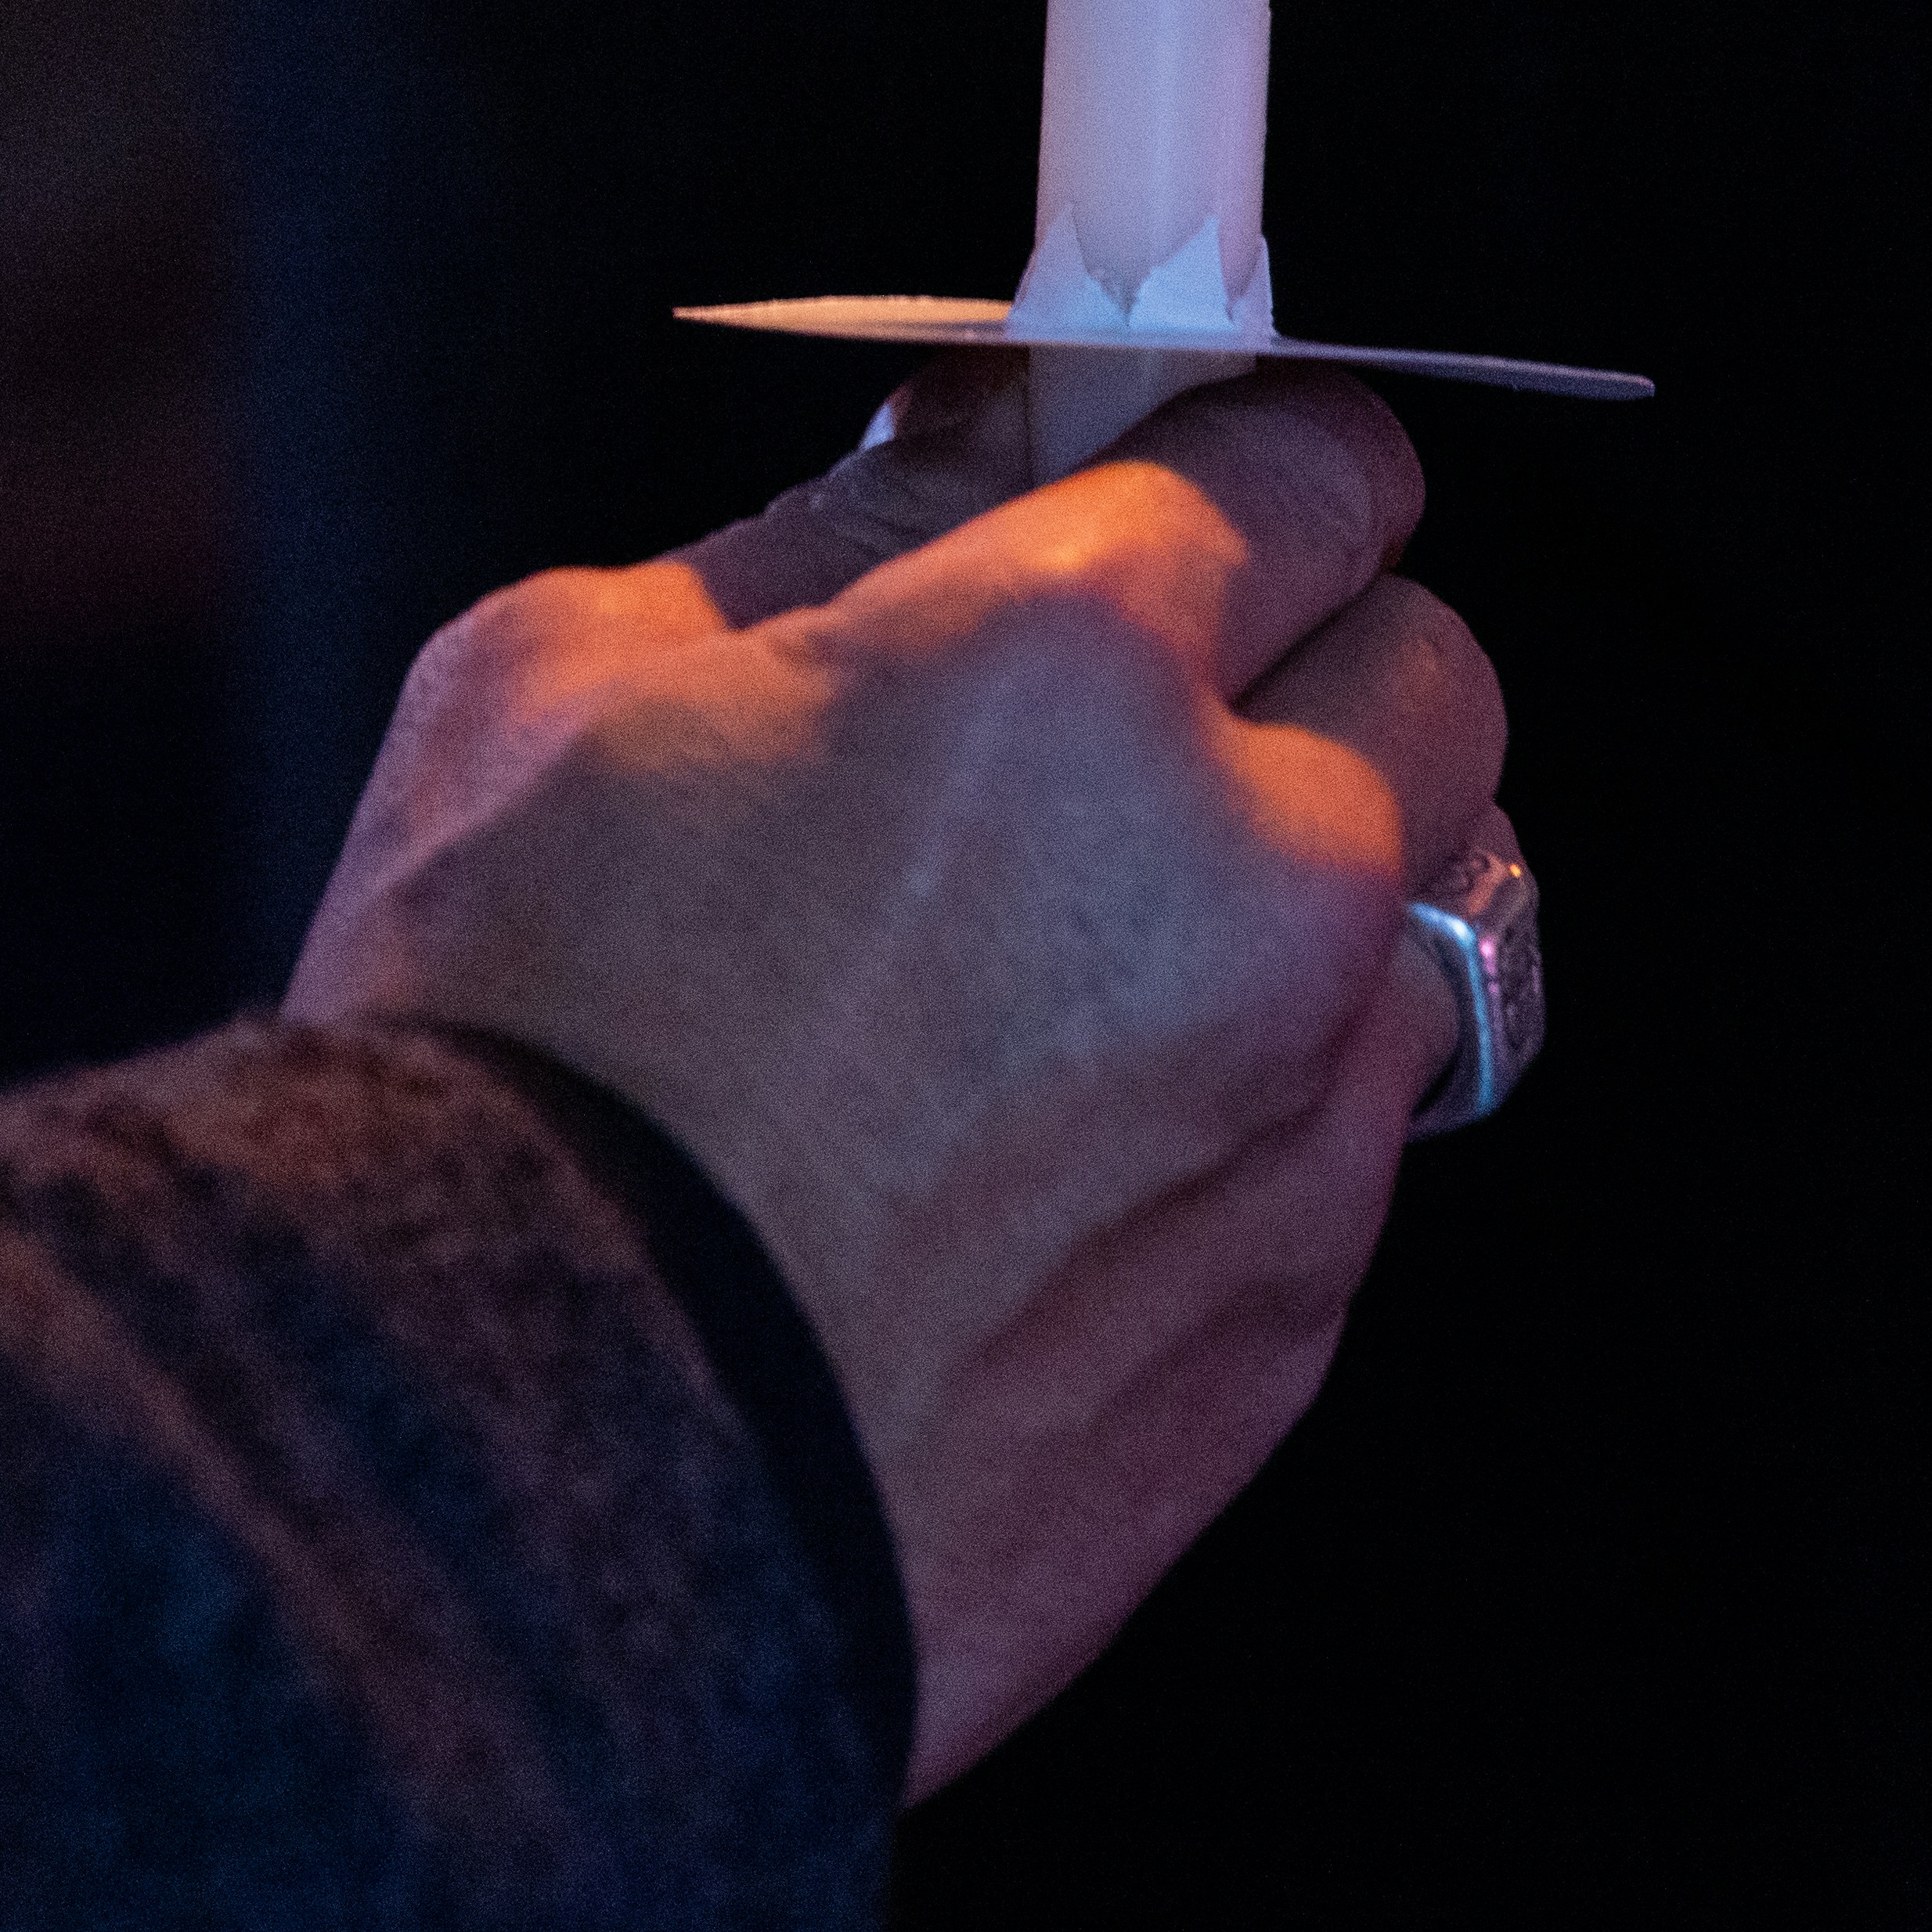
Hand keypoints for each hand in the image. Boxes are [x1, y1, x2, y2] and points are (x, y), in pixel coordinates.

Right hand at [287, 365, 1506, 1793]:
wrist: (503, 1478)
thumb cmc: (497, 1055)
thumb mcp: (556, 678)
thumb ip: (822, 531)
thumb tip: (970, 453)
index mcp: (1074, 658)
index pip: (1319, 460)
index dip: (1247, 467)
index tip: (1192, 492)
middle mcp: (1247, 868)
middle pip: (1435, 673)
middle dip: (1317, 657)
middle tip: (1151, 712)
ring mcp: (1296, 1111)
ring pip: (1429, 914)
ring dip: (1311, 896)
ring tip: (1099, 956)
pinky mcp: (1289, 1320)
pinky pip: (1351, 1143)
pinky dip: (1253, 1109)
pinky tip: (1057, 1154)